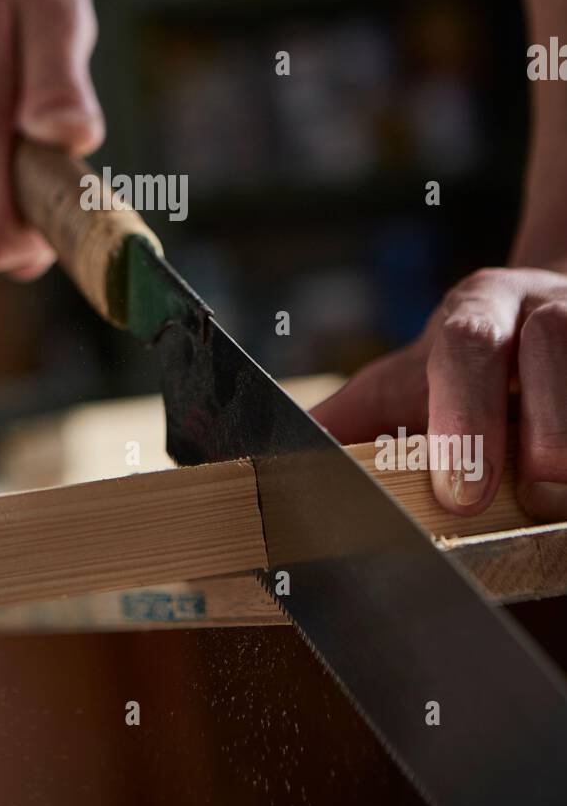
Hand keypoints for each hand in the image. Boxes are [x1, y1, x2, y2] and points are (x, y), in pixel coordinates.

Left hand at [311, 265, 566, 520]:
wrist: (554, 311)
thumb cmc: (469, 366)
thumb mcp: (409, 379)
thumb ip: (351, 421)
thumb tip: (268, 463)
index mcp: (476, 309)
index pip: (466, 345)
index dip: (465, 416)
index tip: (461, 494)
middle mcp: (544, 307)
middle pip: (554, 347)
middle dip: (545, 427)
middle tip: (534, 494)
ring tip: (563, 497)